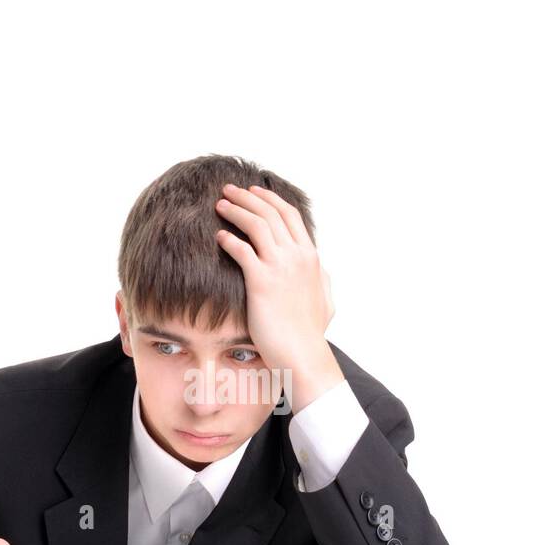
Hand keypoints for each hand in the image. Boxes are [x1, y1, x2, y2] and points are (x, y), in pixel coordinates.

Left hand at [214, 183, 343, 413]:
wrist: (303, 354)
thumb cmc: (311, 333)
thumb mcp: (325, 300)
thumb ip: (321, 279)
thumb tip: (319, 268)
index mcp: (310, 256)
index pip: (289, 215)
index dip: (270, 199)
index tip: (254, 191)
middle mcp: (297, 255)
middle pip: (270, 212)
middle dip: (247, 196)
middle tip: (228, 189)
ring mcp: (280, 266)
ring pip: (256, 224)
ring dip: (236, 210)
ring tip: (219, 204)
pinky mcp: (261, 281)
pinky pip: (242, 249)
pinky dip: (229, 239)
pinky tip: (218, 236)